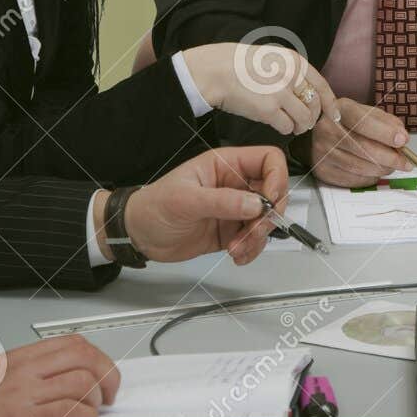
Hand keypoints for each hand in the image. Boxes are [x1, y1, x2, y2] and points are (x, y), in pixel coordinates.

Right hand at [0, 335, 119, 416]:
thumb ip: (26, 371)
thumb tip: (60, 376)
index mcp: (18, 360)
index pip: (71, 343)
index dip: (96, 356)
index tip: (102, 370)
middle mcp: (24, 374)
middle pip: (85, 361)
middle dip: (107, 377)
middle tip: (109, 394)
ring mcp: (25, 398)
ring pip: (82, 386)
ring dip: (96, 402)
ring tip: (92, 413)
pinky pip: (69, 415)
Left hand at [110, 145, 289, 265]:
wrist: (138, 235)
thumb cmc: (154, 206)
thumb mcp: (186, 200)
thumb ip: (222, 201)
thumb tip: (256, 204)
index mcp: (226, 165)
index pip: (268, 160)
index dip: (277, 178)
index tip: (270, 202)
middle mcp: (235, 184)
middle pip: (274, 193)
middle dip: (268, 216)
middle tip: (252, 231)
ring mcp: (235, 209)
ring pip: (266, 220)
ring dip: (257, 237)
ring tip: (235, 248)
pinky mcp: (231, 231)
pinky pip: (254, 239)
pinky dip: (251, 250)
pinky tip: (235, 255)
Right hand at [182, 42, 337, 135]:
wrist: (216, 71)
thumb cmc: (240, 66)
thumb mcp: (273, 58)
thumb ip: (292, 72)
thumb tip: (309, 93)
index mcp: (294, 61)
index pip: (322, 86)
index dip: (330, 104)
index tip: (334, 116)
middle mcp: (291, 76)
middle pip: (315, 105)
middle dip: (311, 117)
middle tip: (304, 122)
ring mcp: (281, 93)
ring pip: (305, 119)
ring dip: (300, 126)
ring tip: (292, 125)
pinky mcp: (268, 110)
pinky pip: (287, 127)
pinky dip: (285, 129)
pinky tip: (278, 125)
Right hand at [308, 99, 408, 187]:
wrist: (316, 132)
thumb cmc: (346, 121)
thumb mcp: (365, 111)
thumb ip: (385, 121)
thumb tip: (402, 137)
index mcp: (339, 110)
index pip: (362, 122)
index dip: (384, 133)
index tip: (402, 140)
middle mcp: (326, 130)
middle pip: (363, 148)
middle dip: (390, 157)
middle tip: (405, 162)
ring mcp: (322, 152)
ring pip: (359, 167)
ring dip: (382, 169)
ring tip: (392, 166)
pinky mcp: (322, 170)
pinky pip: (353, 179)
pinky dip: (369, 178)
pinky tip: (375, 171)